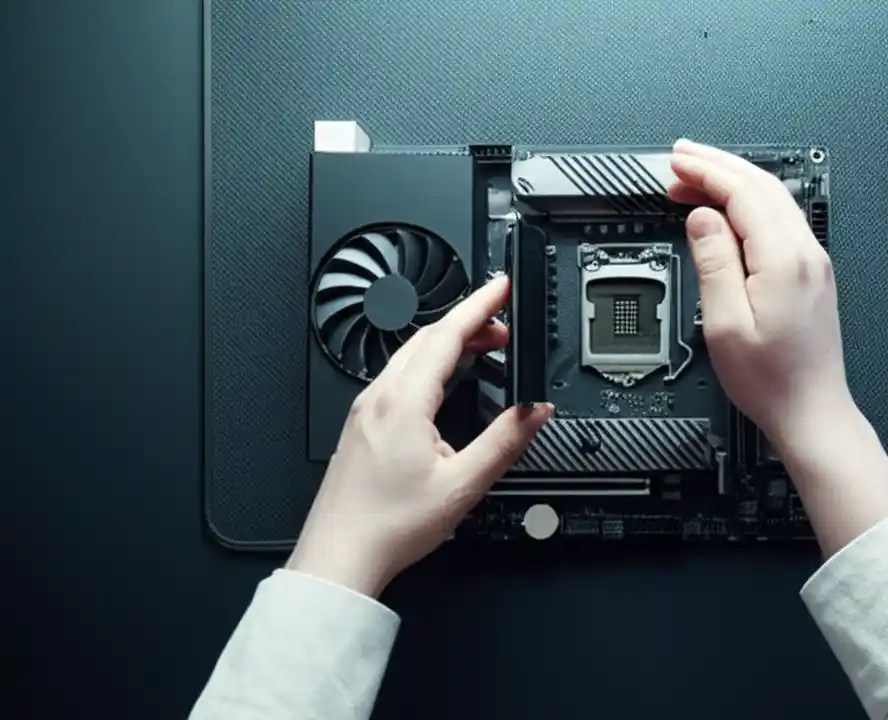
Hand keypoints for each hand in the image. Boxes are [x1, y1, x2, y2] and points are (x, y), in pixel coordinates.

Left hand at [286, 277, 552, 596]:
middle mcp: (379, 398)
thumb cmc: (389, 526)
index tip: (500, 286)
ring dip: (449, 342)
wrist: (340, 556)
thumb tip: (536, 411)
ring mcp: (365, 410)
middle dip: (469, 321)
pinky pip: (398, 376)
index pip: (447, 334)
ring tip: (483, 348)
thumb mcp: (463, 485)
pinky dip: (429, 363)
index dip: (478, 304)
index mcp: (403, 402)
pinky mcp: (361, 425)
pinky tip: (445, 381)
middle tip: (504, 323)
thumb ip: (506, 441)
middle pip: (427, 338)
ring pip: (410, 355)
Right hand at [669, 140, 887, 554]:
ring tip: (697, 175)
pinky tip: (728, 210)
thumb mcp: (725, 325)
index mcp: (784, 261)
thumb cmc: (771, 381)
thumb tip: (702, 218)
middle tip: (680, 157)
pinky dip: (749, 204)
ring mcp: (814, 262)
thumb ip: (714, 263)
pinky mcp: (812, 274)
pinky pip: (780, 220)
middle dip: (718, 166)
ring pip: (774, 200)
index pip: (743, 194)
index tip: (676, 164)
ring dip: (734, 181)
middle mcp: (806, 254)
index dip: (707, 173)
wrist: (812, 412)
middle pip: (762, 187)